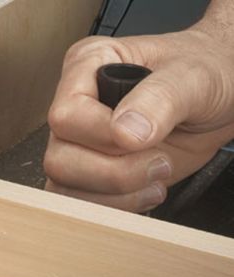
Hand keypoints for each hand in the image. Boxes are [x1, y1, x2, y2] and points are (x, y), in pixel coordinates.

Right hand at [44, 27, 233, 211]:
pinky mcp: (89, 176)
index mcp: (86, 68)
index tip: (145, 138)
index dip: (101, 135)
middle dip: (112, 173)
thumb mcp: (194, 75)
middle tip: (159, 162)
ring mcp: (78, 146)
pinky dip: (117, 207)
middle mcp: (75, 110)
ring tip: (158, 176)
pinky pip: (82, 205)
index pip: (66, 116)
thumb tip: (125, 131)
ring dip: (115, 195)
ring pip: (65, 188)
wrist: (223, 100)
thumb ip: (161, 97)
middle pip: (60, 160)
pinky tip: (148, 190)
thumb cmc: (208, 72)